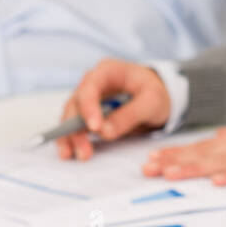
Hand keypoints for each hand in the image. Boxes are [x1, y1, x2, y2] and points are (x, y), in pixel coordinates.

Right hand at [56, 59, 171, 160]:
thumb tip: (104, 132)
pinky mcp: (87, 113)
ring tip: (73, 156)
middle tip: (84, 151)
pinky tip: (70, 152)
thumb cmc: (154, 92)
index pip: (90, 87)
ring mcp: (87, 98)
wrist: (155, 97)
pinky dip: (71, 139)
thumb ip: (130, 114)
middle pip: (76, 104)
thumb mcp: (152, 101)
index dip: (89, 107)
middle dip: (76, 129)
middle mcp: (92, 82)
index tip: (95, 128)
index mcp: (108, 70)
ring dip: (70, 137)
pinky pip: (74, 126)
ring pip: (71, 116)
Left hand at [141, 108, 225, 184]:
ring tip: (171, 175)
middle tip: (148, 170)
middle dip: (177, 160)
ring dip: (197, 168)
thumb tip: (220, 137)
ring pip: (225, 159)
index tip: (155, 161)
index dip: (180, 152)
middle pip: (209, 151)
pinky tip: (218, 182)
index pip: (208, 144)